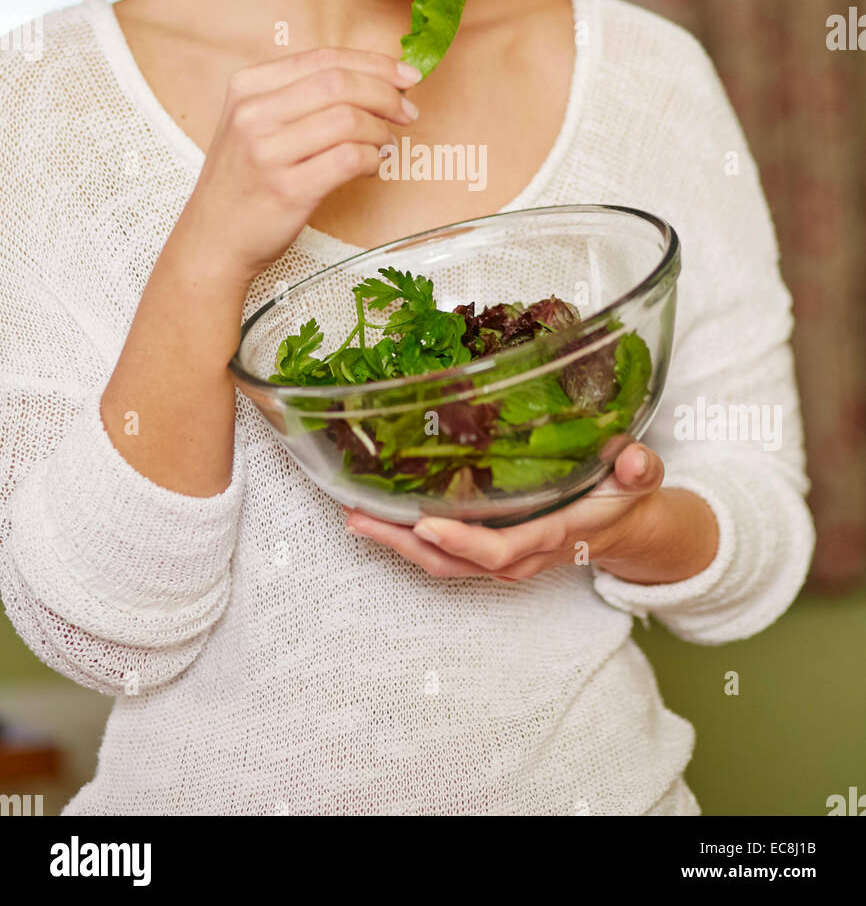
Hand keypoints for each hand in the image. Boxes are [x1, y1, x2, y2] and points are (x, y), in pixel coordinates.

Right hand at [171, 46, 421, 285]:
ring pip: (349, 119)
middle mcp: (253, 114)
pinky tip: (372, 166)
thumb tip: (376, 80)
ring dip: (381, 131)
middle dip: (387, 94)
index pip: (324, 58)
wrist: (212, 241)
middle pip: (340, 83)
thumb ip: (301, 98)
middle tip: (408, 112)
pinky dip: (373, 159)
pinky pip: (350, 159)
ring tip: (386, 145)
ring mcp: (267, 152)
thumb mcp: (255, 125)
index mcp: (247, 87)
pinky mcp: (287, 189)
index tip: (406, 75)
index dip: (374, 64)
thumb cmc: (245, 182)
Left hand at [342, 437, 672, 581]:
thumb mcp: (640, 477)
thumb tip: (636, 461)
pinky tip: (379, 517)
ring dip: (396, 543)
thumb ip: (639, 469)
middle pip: (454, 562)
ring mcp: (501, 560)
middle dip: (404, 543)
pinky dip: (407, 539)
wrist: (625, 528)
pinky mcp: (489, 553)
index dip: (462, 540)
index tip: (425, 522)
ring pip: (441, 562)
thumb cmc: (623, 496)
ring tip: (355, 517)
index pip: (501, 548)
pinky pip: (443, 554)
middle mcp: (520, 555)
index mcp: (552, 534)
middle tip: (360, 517)